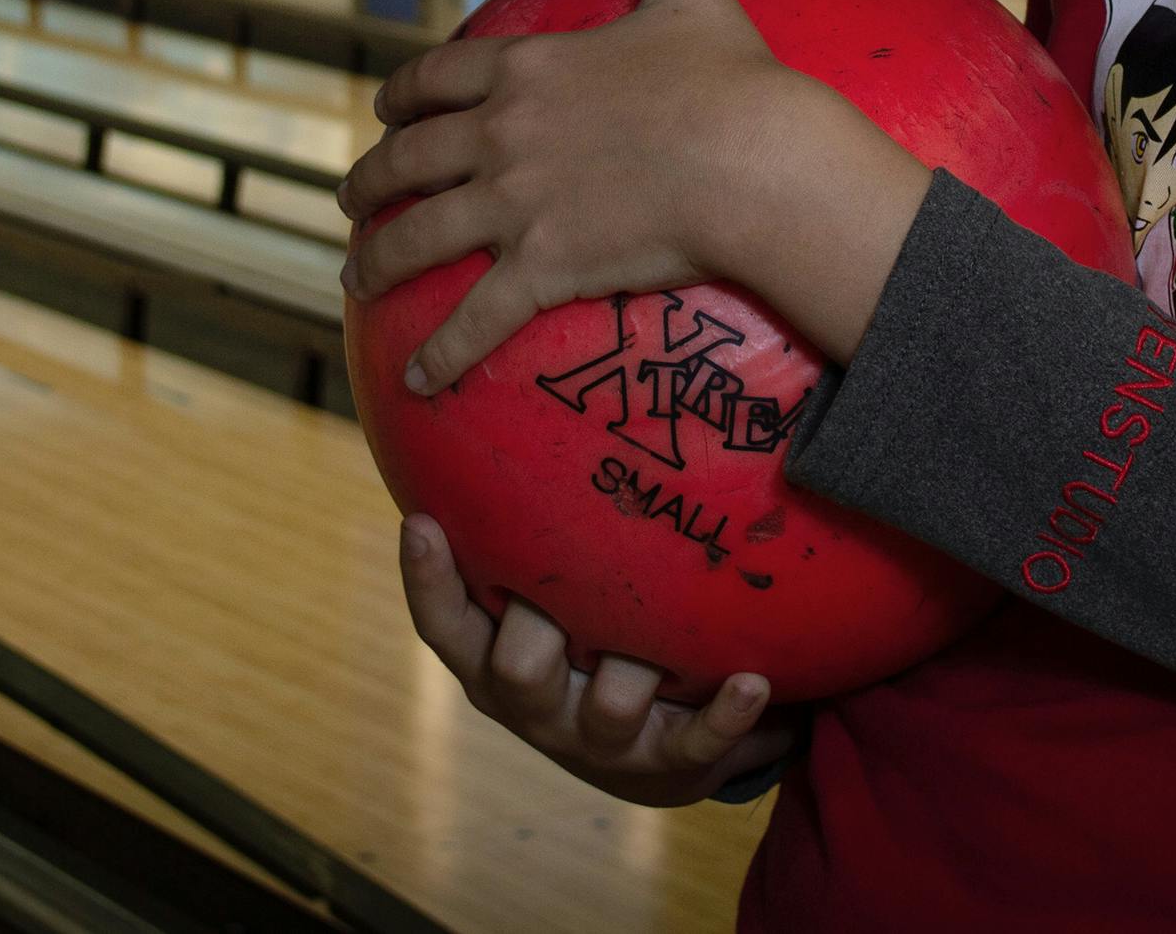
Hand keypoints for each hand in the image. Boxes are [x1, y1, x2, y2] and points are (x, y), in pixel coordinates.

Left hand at [340, 0, 911, 390]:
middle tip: (352, 200)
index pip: (437, 78)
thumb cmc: (731, 75)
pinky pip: (474, 320)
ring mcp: (514, 205)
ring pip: (417, 237)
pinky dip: (439, 354)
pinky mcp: (539, 268)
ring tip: (355, 277)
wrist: (755, 160)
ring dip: (376, 261)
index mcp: (528, 68)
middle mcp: (502, 135)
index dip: (402, 95)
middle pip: (407, 159)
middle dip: (369, 181)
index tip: (386, 112)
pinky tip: (416, 379)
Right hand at [397, 516, 789, 805]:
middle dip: (538, 634)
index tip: (421, 520)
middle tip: (558, 594)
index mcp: (496, 664)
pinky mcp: (669, 765)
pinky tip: (754, 681)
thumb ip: (530, 541)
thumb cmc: (591, 650)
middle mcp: (538, 708)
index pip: (444, 629)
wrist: (659, 755)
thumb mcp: (549, 606)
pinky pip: (696, 742)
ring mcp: (603, 742)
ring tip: (671, 641)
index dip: (427, 580)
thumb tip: (511, 410)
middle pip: (516, 673)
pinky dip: (725, 715)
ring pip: (607, 709)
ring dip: (637, 670)